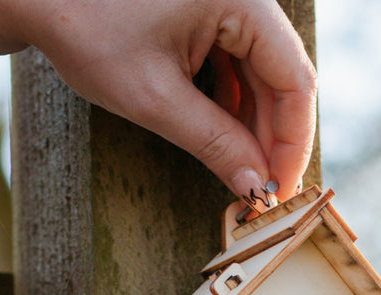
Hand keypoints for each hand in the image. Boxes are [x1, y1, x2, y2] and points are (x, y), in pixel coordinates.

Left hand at [13, 0, 316, 197]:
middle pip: (281, 75)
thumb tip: (255, 187)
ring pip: (261, 72)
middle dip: (273, 138)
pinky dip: (234, 103)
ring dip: (254, 125)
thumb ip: (214, 143)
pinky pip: (237, 61)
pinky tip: (225, 139)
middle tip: (263, 191)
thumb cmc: (86, 29)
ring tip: (242, 172)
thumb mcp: (154, 98)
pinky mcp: (207, 9)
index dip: (293, 141)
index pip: (294, 77)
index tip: (283, 189)